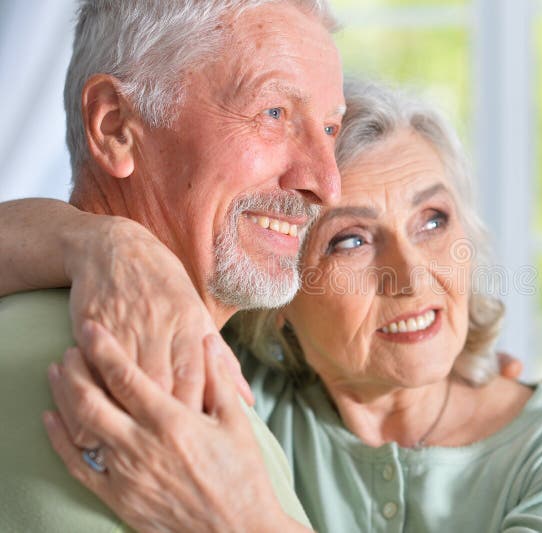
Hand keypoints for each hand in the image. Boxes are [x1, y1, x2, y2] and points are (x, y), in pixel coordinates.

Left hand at [44, 321, 302, 532]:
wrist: (236, 529)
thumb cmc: (241, 475)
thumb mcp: (235, 421)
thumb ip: (217, 378)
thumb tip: (205, 340)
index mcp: (171, 421)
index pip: (124, 375)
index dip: (103, 348)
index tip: (92, 328)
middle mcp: (141, 444)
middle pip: (90, 398)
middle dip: (75, 368)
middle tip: (72, 348)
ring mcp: (126, 473)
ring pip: (79, 427)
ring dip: (64, 395)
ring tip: (58, 373)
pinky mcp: (118, 497)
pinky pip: (78, 465)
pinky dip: (60, 440)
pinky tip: (52, 419)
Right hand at [61, 215, 251, 449]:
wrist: (115, 250)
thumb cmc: (165, 287)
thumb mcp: (199, 316)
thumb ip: (222, 360)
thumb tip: (247, 399)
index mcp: (190, 325)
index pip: (195, 378)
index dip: (196, 413)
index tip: (199, 444)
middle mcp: (159, 327)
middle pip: (161, 386)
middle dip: (163, 423)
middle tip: (167, 457)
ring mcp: (124, 328)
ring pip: (125, 384)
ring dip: (125, 418)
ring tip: (130, 451)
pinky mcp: (94, 328)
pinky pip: (92, 373)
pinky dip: (92, 402)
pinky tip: (93, 427)